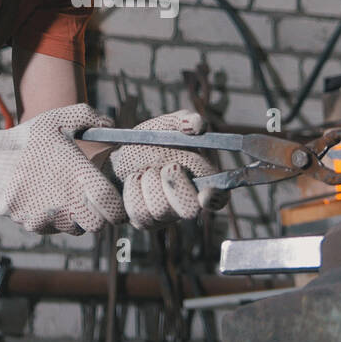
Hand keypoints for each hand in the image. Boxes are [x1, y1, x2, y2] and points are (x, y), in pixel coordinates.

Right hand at [0, 104, 126, 234]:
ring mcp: (48, 217)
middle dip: (98, 215)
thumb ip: (91, 118)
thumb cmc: (30, 139)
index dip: (117, 208)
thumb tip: (114, 128)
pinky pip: (53, 228)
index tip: (114, 201)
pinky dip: (53, 219)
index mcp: (78, 177)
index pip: (112, 208)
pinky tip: (44, 198)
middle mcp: (66, 202)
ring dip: (75, 217)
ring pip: (75, 228)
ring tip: (62, 194)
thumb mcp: (60, 119)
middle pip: (98, 226)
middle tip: (91, 201)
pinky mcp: (33, 225)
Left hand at [107, 110, 226, 228]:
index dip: (216, 198)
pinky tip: (134, 180)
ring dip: (149, 183)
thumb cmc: (151, 141)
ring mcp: (166, 215)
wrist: (121, 154)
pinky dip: (133, 190)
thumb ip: (184, 120)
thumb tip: (199, 125)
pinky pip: (138, 213)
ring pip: (160, 210)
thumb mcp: (166, 125)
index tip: (206, 193)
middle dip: (176, 186)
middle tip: (166, 167)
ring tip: (145, 170)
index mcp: (201, 180)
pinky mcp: (144, 221)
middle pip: (190, 210)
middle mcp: (187, 202)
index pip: (219, 198)